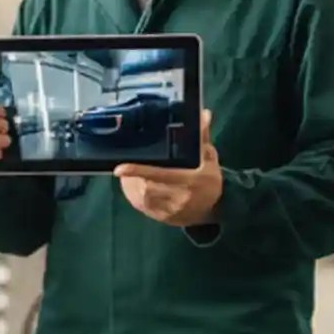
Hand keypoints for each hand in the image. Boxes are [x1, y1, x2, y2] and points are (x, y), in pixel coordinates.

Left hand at [114, 109, 222, 226]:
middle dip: (134, 176)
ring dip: (132, 185)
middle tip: (126, 166)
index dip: (139, 171)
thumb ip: (202, 137)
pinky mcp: (162, 218)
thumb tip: (205, 114)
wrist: (213, 210)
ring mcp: (170, 211)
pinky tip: (133, 185)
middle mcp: (179, 198)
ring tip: (130, 173)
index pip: (160, 175)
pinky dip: (134, 195)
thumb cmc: (208, 179)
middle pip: (147, 187)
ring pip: (141, 198)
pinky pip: (141, 206)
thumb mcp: (208, 157)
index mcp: (190, 181)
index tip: (120, 168)